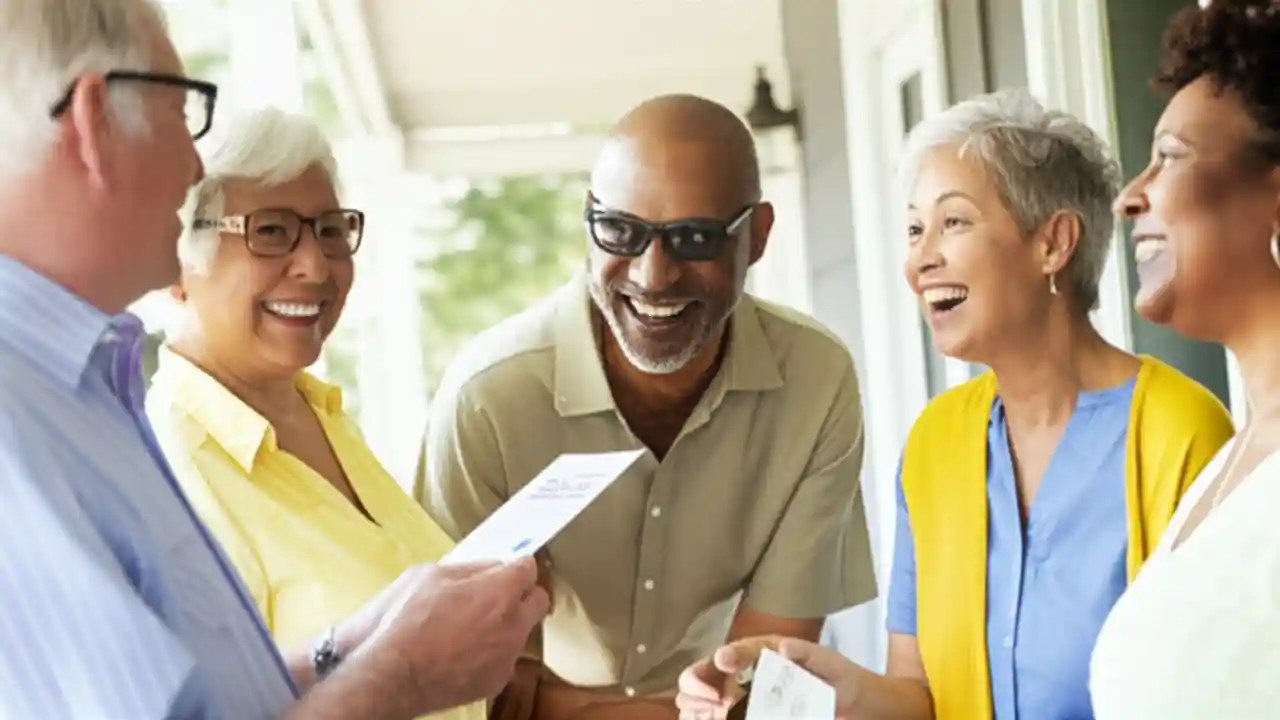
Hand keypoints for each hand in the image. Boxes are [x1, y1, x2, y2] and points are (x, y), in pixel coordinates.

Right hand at [360, 559, 549, 713]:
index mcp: (500, 591)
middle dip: (523, 594)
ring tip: (472, 629)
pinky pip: (505, 659)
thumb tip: (488, 568)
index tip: (506, 570)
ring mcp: (508, 655)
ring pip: (521, 632)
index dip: (516, 566)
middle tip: (498, 596)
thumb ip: (468, 568)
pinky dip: (492, 654)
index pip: (528, 568)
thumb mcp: (430, 575)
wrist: (394, 676)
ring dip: (506, 625)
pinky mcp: (498, 681)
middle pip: (539, 600)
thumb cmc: (408, 621)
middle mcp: (513, 623)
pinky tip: (465, 654)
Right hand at [675, 637, 864, 719]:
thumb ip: (807, 653)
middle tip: (714, 700)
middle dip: (697, 684)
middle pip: (703, 673)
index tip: (724, 663)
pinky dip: (701, 718)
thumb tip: (780, 646)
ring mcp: (741, 697)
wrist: (858, 704)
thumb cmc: (842, 679)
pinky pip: (712, 717)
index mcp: (762, 653)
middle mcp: (745, 672)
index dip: (724, 656)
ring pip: (698, 698)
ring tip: (709, 714)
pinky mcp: (744, 715)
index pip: (734, 651)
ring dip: (694, 705)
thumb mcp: (830, 663)